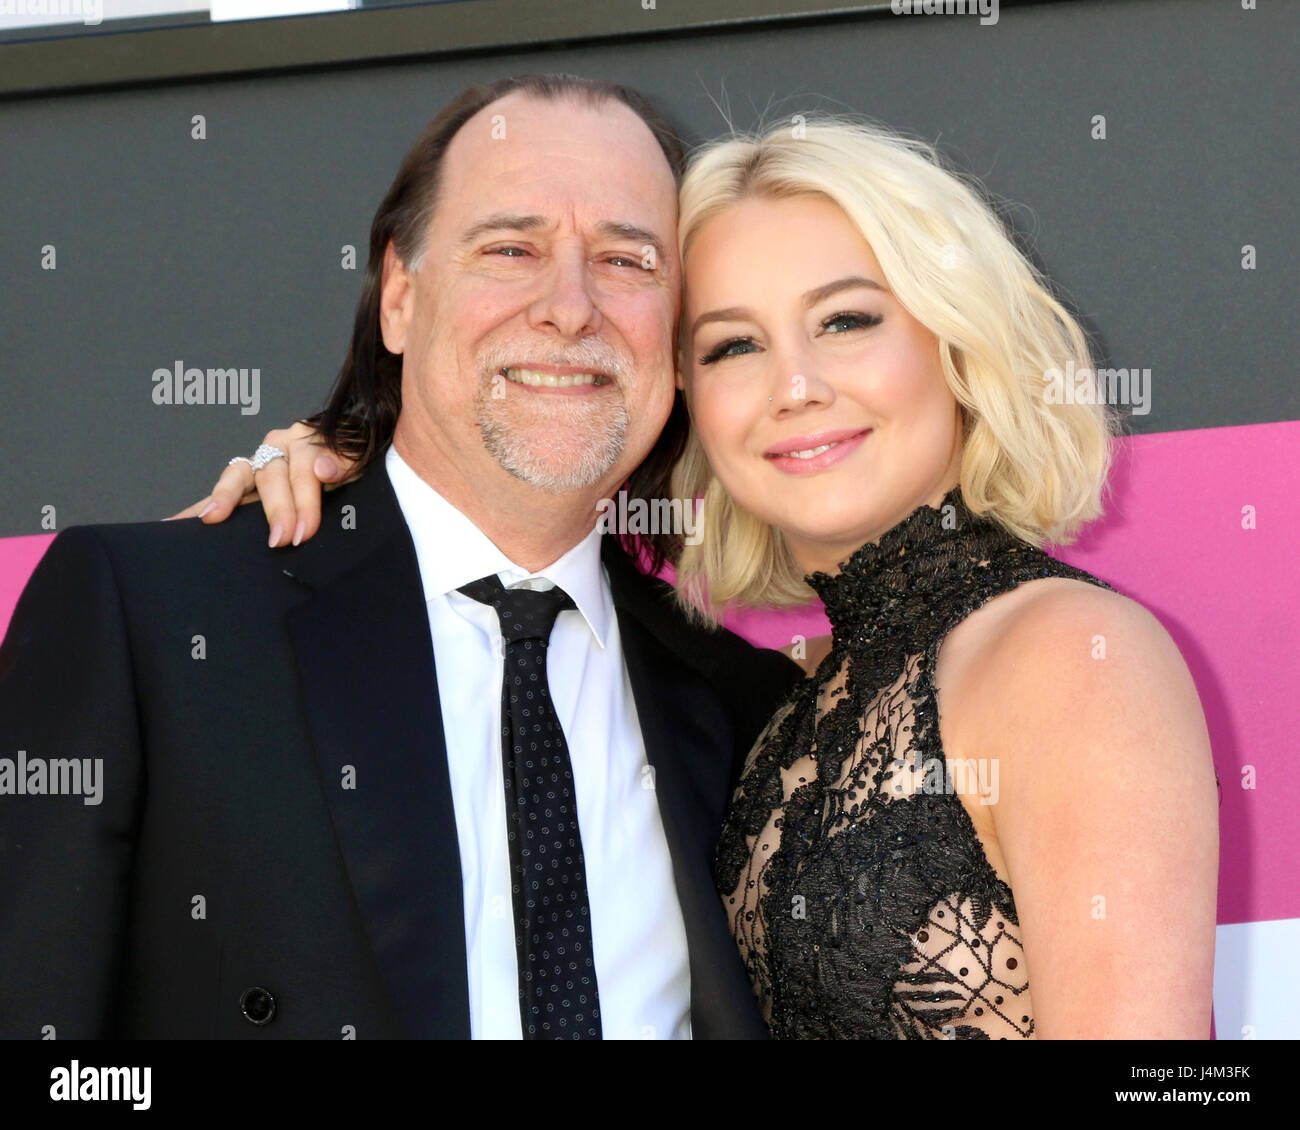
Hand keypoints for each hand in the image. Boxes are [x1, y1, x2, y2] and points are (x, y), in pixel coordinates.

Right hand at [167, 421, 358, 545]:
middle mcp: (282, 445)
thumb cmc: (356, 463)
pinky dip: (209, 502)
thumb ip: (348, 457)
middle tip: (282, 540)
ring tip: (211, 518)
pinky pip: (226, 487)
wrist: (354, 463)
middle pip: (274, 474)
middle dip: (278, 509)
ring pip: (241, 475)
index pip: (305, 467)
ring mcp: (264, 461)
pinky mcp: (250, 479)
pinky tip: (184, 520)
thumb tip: (324, 468)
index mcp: (310, 437)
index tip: (306, 530)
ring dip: (227, 498)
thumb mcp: (362, 456)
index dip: (306, 500)